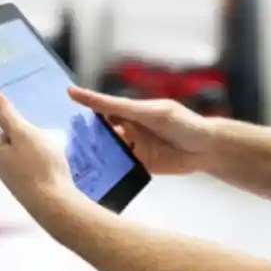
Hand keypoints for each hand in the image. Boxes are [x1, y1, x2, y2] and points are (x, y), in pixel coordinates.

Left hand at [0, 90, 84, 224]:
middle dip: (36, 142)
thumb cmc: (39, 166)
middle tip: (48, 149)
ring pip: (31, 157)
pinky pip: (38, 171)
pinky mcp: (29, 191)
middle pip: (20, 142)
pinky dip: (47, 169)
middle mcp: (0, 169)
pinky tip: (56, 173)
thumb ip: (5, 114)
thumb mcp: (23, 132)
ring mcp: (15, 182)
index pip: (9, 128)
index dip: (26, 128)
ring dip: (43, 155)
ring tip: (53, 162)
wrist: (55, 204)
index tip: (37, 137)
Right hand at [68, 87, 216, 175]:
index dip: (85, 106)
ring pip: (107, 150)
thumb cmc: (182, 123)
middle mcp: (129, 128)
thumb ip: (118, 107)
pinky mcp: (139, 165)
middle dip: (84, 136)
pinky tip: (93, 175)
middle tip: (63, 143)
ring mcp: (133, 147)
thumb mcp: (147, 112)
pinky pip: (119, 167)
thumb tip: (90, 95)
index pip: (102, 107)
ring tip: (73, 161)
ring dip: (94, 155)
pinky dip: (108, 170)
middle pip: (101, 131)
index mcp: (131, 111)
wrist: (206, 149)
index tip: (64, 100)